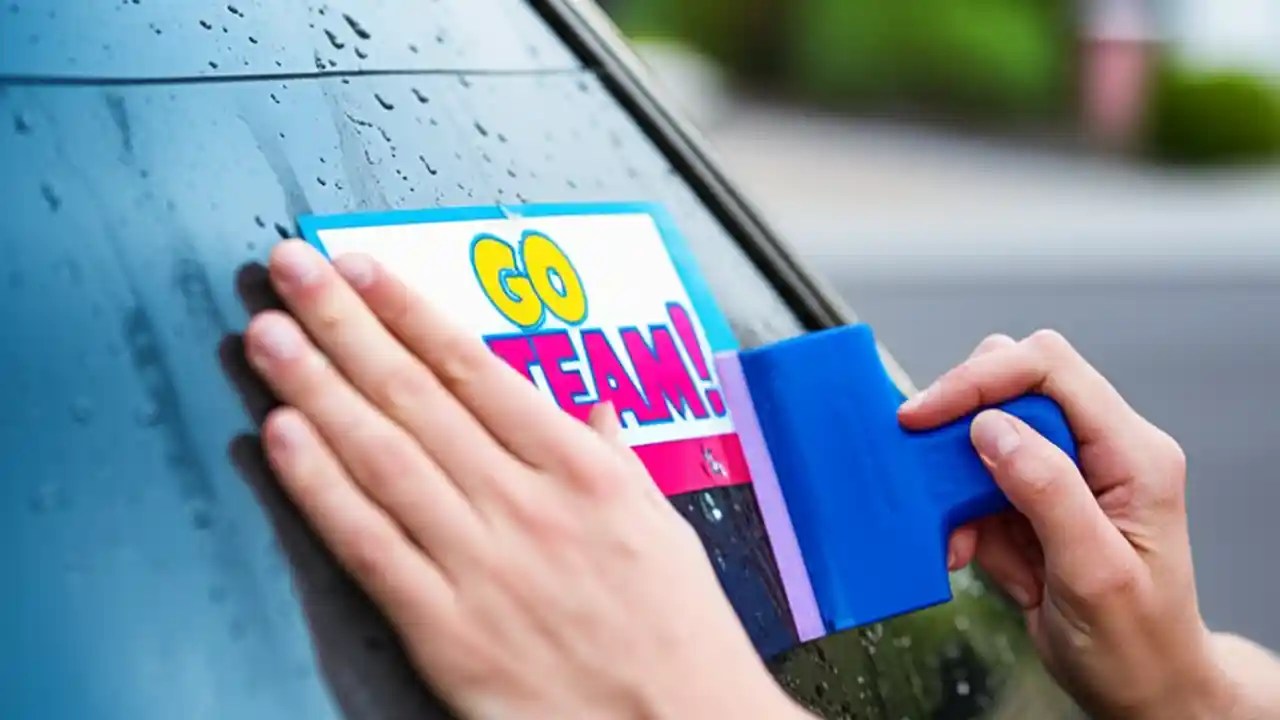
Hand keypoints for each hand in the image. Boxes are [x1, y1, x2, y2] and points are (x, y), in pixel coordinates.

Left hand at [244, 242, 806, 719]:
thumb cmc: (679, 634)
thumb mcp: (661, 525)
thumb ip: (614, 459)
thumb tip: (589, 410)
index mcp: (581, 471)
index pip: (476, 370)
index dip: (410, 313)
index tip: (364, 268)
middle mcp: (524, 503)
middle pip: (415, 396)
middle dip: (345, 324)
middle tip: (293, 268)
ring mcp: (480, 564)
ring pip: (383, 456)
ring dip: (317, 387)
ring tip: (269, 334)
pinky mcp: (445, 629)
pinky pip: (371, 546)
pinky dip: (322, 489)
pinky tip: (284, 438)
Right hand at [900, 331, 1233, 718]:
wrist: (1141, 691)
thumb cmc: (1137, 643)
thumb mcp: (1095, 571)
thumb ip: (1048, 492)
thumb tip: (993, 429)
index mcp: (1132, 454)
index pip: (1050, 369)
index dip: (982, 379)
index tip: (925, 413)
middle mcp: (1100, 450)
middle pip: (1014, 383)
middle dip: (960, 422)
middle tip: (923, 460)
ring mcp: (1065, 473)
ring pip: (986, 433)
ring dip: (954, 481)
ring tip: (958, 536)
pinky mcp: (1033, 500)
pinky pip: (976, 484)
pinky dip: (958, 517)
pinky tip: (968, 554)